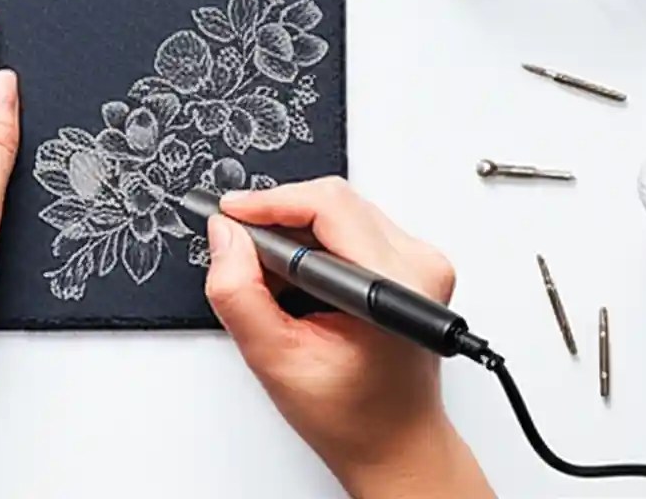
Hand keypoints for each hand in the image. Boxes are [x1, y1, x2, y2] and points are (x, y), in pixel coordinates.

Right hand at [205, 179, 492, 498]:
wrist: (395, 443)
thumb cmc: (353, 415)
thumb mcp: (275, 358)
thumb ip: (240, 293)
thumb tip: (225, 236)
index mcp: (394, 286)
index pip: (326, 207)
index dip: (269, 203)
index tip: (228, 214)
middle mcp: (418, 265)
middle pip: (332, 201)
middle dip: (277, 218)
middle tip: (239, 249)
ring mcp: (420, 262)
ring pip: (339, 210)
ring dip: (295, 233)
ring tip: (272, 279)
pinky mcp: (412, 264)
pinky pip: (351, 227)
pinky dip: (314, 244)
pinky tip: (299, 281)